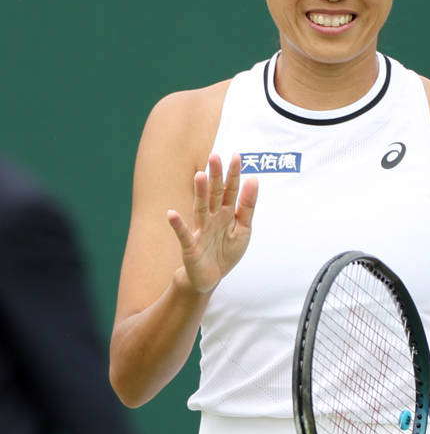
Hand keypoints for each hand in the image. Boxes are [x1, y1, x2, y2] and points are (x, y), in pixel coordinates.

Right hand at [167, 153, 257, 293]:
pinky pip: (184, 234)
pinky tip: (171, 214)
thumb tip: (254, 179)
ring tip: (199, 175)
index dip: (234, 175)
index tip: (237, 156)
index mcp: (228, 214)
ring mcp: (201, 230)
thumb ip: (248, 206)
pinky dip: (178, 224)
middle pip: (215, 194)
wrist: (210, 278)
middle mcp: (213, 218)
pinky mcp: (191, 246)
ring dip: (200, 192)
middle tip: (215, 156)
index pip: (231, 191)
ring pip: (201, 208)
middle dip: (216, 176)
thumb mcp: (244, 229)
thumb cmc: (226, 251)